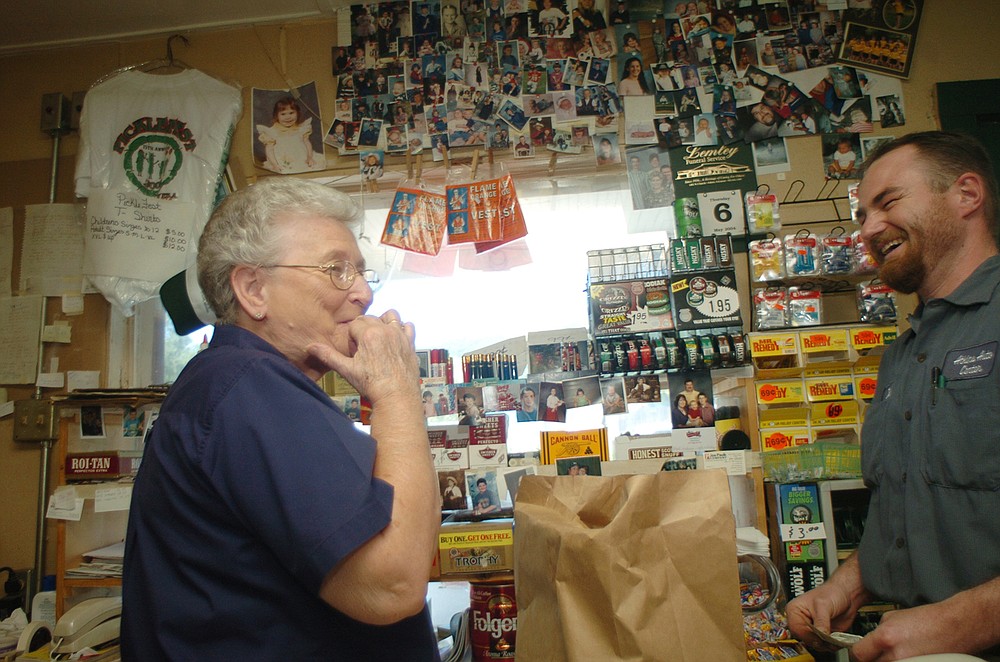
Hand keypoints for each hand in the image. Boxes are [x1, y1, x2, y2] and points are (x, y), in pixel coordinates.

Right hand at [307, 310, 419, 404]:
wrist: (396, 396)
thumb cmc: (371, 384)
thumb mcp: (346, 370)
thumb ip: (328, 355)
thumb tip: (310, 346)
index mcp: (368, 334)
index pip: (355, 324)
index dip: (352, 337)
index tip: (354, 351)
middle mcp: (385, 330)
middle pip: (370, 318)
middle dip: (364, 329)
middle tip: (364, 348)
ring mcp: (400, 335)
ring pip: (390, 316)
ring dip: (383, 322)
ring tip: (378, 338)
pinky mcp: (411, 342)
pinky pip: (408, 326)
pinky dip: (402, 328)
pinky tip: (395, 340)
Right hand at [787, 557, 868, 650]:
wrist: (847, 595)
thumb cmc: (832, 592)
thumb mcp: (824, 605)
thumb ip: (821, 622)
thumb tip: (820, 635)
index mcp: (795, 610)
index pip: (796, 629)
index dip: (808, 634)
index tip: (820, 636)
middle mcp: (801, 621)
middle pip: (804, 638)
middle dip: (817, 640)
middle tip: (828, 638)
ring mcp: (812, 628)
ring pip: (814, 644)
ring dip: (825, 644)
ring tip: (834, 639)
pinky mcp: (822, 634)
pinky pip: (823, 645)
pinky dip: (830, 646)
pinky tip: (835, 640)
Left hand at [850, 602, 987, 660]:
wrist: (955, 625)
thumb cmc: (928, 619)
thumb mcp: (893, 616)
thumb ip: (877, 631)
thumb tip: (868, 641)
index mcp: (886, 638)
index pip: (857, 655)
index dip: (854, 654)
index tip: (855, 653)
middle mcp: (896, 655)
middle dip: (870, 659)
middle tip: (875, 653)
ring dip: (884, 660)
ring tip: (893, 653)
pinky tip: (904, 656)